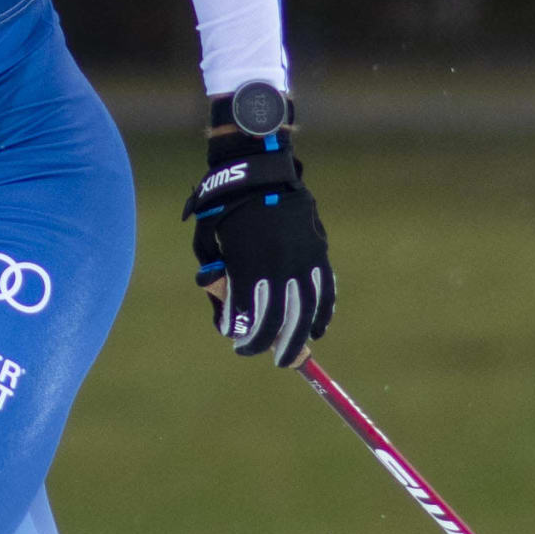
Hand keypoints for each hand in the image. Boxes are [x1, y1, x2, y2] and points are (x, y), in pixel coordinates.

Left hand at [183, 91, 331, 366]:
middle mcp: (279, 265)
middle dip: (277, 344)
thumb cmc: (224, 213)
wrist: (258, 173)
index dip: (248, 337)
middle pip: (284, 319)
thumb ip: (219, 282)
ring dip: (303, 334)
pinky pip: (325, 288)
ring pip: (308, 308)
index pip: (252, 316)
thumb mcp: (209, 247)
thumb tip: (230, 319)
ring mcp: (303, 258)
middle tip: (273, 360)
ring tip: (296, 351)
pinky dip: (323, 311)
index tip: (240, 346)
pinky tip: (319, 328)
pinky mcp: (318, 250)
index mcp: (249, 265)